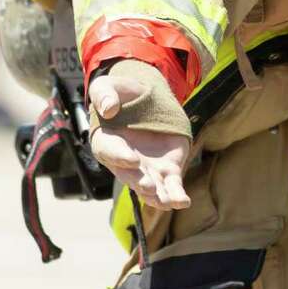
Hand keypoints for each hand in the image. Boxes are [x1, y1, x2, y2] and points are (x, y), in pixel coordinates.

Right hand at [88, 71, 190, 210]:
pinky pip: (170, 186)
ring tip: (168, 201)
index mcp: (106, 141)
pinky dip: (176, 195)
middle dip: (139, 182)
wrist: (147, 100)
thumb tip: (108, 108)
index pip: (110, 151)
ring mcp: (146, 169)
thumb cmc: (123, 95)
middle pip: (130, 175)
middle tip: (148, 186)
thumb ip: (105, 94)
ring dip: (158, 196)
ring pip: (150, 188)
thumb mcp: (111, 86)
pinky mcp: (166, 169)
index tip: (131, 158)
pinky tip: (183, 202)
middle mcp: (124, 161)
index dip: (119, 156)